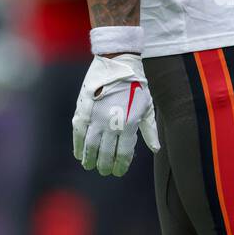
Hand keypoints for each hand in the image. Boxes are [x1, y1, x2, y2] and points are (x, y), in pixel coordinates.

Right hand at [72, 53, 159, 175]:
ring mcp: (96, 117)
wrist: (118, 62)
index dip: (120, 166)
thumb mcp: (148, 107)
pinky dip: (77, 145)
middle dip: (105, 166)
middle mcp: (111, 123)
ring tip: (90, 166)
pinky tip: (79, 153)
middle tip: (104, 171)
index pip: (123, 154)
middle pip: (105, 154)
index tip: (118, 172)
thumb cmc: (137, 85)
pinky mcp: (83, 109)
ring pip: (90, 146)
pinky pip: (78, 133)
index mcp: (129, 124)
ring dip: (89, 159)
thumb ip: (149, 130)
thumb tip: (156, 149)